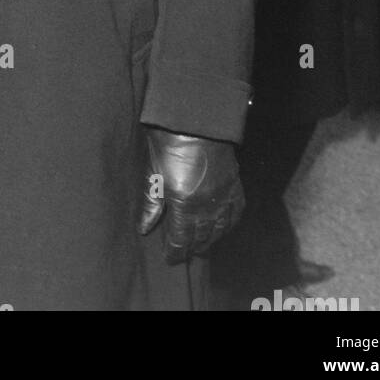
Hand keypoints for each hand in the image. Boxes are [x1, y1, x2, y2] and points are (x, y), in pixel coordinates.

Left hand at [137, 128, 243, 263]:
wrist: (194, 120)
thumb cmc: (167, 144)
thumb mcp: (152, 173)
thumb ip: (151, 204)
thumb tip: (144, 228)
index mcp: (184, 204)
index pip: (181, 239)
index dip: (175, 252)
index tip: (170, 259)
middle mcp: (207, 205)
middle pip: (201, 237)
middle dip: (192, 248)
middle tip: (184, 253)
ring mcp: (223, 196)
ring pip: (220, 229)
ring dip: (210, 239)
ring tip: (201, 244)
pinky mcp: (234, 185)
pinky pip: (236, 213)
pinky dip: (229, 225)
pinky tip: (223, 227)